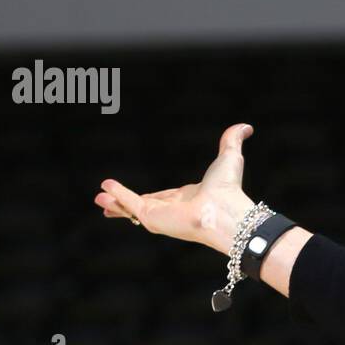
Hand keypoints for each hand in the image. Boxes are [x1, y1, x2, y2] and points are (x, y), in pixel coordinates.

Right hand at [95, 123, 257, 254]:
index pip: (163, 198)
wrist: (224, 209)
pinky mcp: (152, 218)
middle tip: (108, 203)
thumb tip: (246, 127)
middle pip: (143, 207)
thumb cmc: (228, 189)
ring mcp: (161, 216)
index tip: (139, 198)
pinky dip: (117, 197)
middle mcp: (173, 210)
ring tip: (99, 200)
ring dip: (115, 204)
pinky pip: (129, 205)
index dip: (150, 198)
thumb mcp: (229, 158)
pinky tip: (103, 192)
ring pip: (132, 209)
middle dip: (125, 205)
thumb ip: (232, 140)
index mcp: (187, 199)